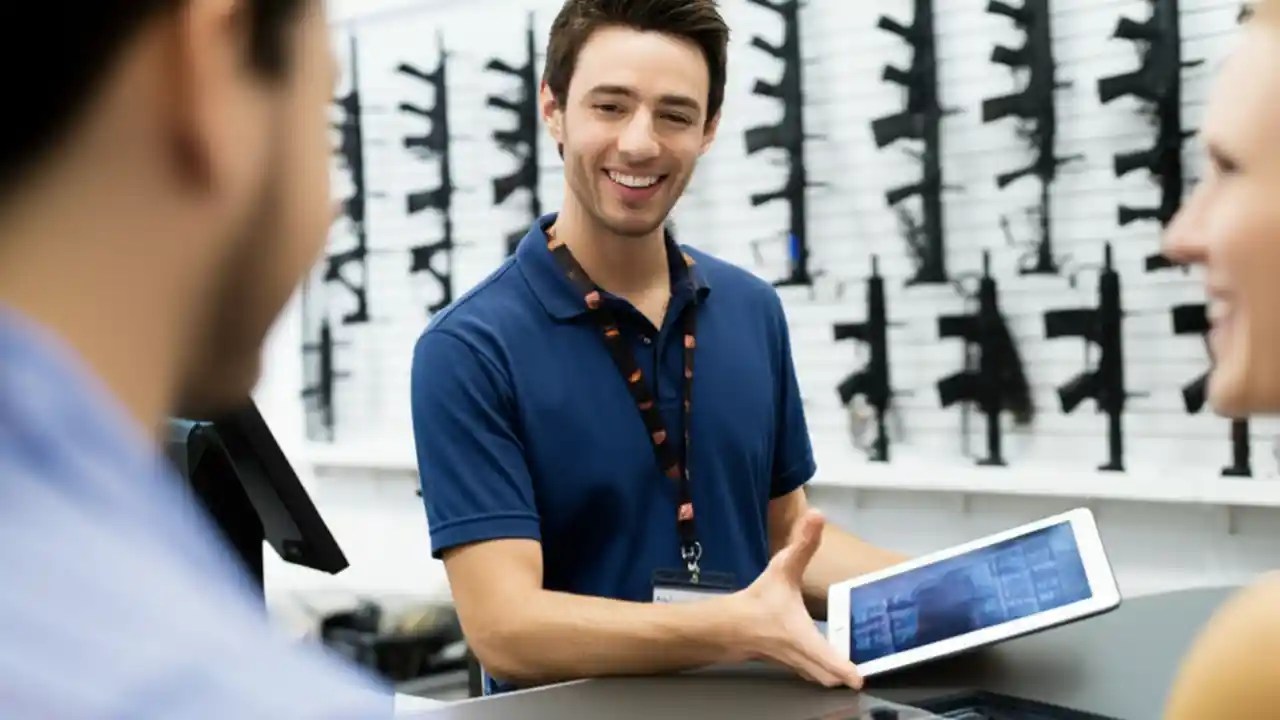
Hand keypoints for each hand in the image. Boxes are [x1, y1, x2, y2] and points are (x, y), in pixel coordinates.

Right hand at [730, 509, 862, 689]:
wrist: (729, 624)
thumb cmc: (758, 600)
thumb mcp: (782, 568)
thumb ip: (803, 543)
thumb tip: (817, 515)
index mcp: (800, 635)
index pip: (825, 658)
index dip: (843, 669)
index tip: (859, 680)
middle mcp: (800, 655)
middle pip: (828, 677)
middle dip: (847, 676)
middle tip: (868, 667)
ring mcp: (796, 665)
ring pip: (821, 679)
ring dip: (838, 675)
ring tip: (856, 666)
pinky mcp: (793, 666)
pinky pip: (814, 675)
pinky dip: (826, 672)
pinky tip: (835, 662)